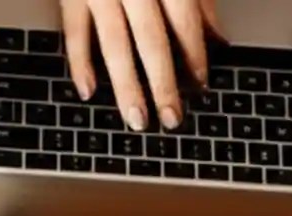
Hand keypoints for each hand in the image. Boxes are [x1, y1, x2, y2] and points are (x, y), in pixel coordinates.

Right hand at [61, 0, 221, 130]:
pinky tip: (89, 91)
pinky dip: (80, 63)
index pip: (184, 21)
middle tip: (172, 118)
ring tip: (137, 117)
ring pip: (115, 45)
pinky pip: (74, 33)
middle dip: (163, 84)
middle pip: (152, 41)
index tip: (201, 84)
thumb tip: (216, 35)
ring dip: (126, 86)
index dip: (195, 55)